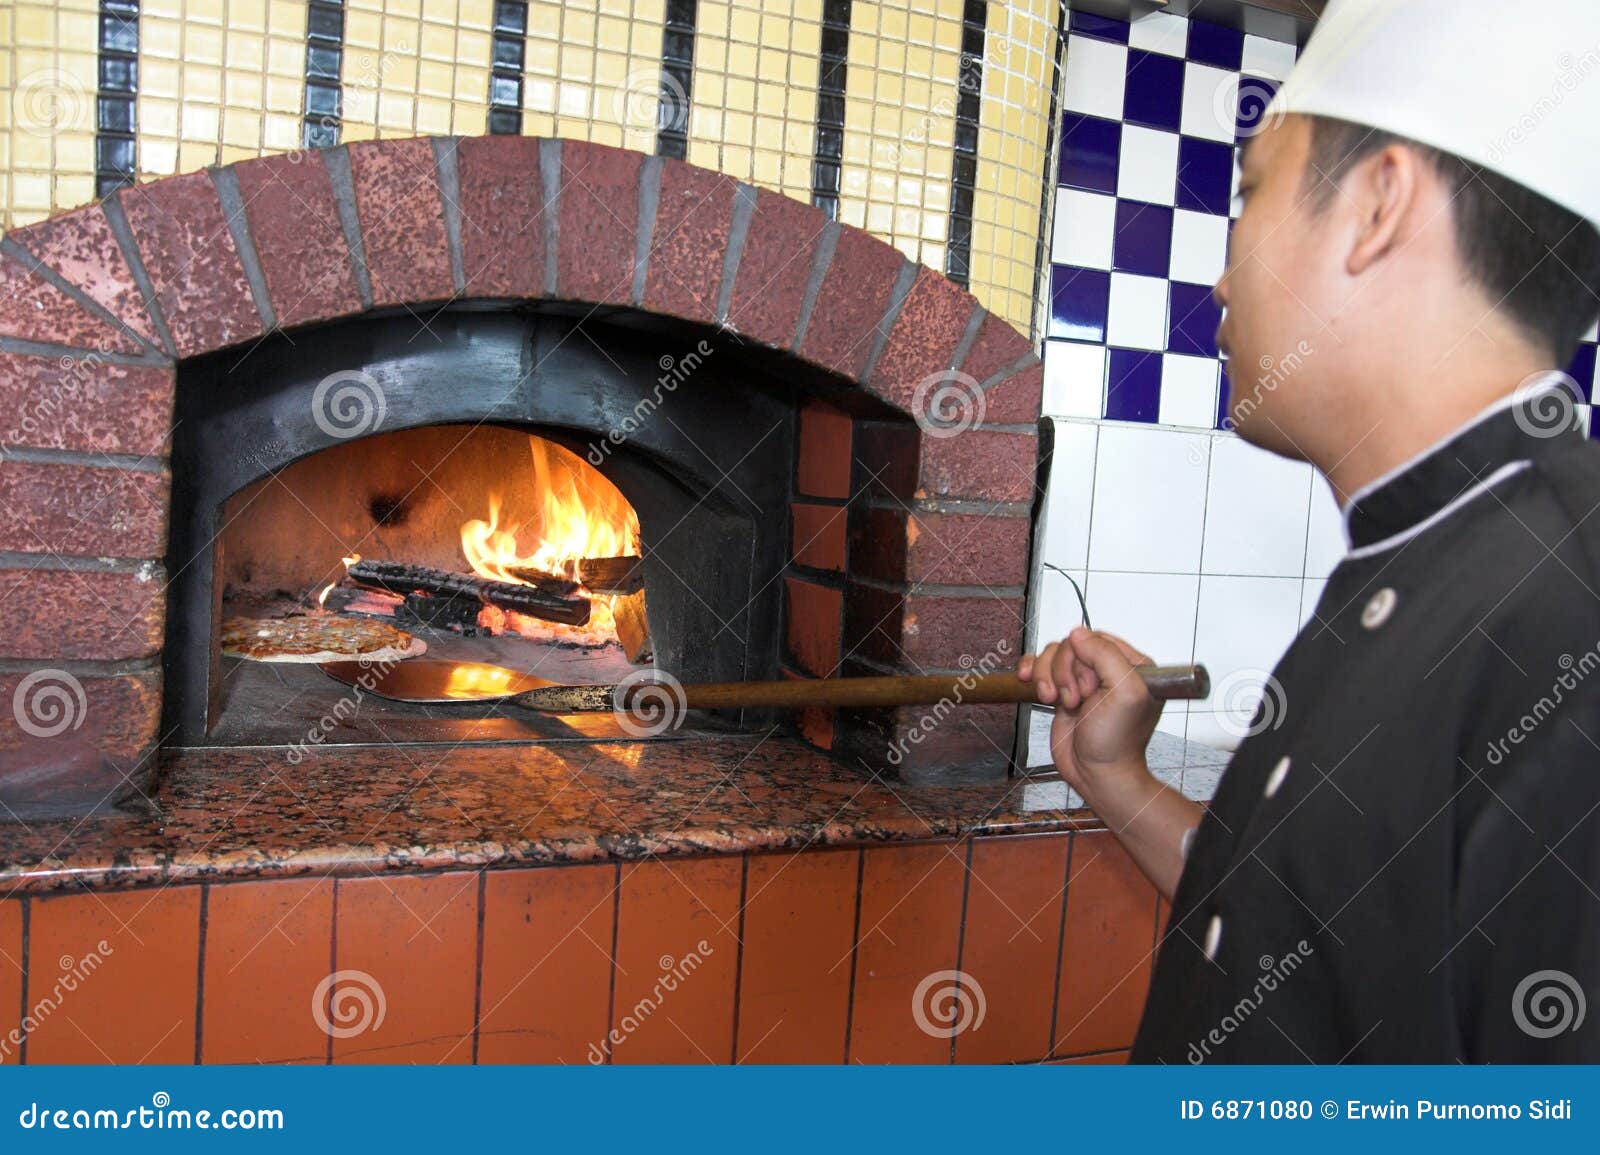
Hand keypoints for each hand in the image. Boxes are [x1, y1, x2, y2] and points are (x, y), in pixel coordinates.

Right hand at [1017, 627, 1162, 799]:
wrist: (1096, 774)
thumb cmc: (1116, 742)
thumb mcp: (1124, 693)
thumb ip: (1105, 656)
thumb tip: (1078, 634)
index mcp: (1131, 665)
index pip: (1096, 639)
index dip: (1084, 658)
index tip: (1089, 687)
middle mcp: (1106, 670)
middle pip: (1071, 646)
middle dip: (1065, 672)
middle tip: (1076, 699)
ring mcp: (1082, 681)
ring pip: (1053, 656)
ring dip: (1048, 677)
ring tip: (1059, 702)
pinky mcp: (1062, 691)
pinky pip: (1041, 667)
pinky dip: (1033, 673)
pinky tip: (1034, 686)